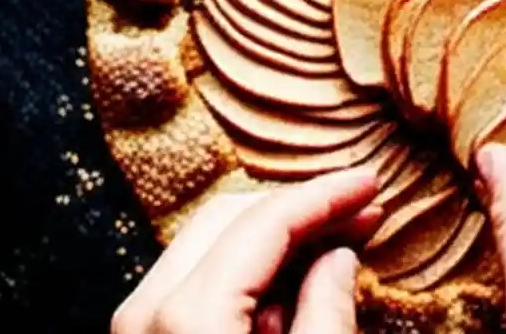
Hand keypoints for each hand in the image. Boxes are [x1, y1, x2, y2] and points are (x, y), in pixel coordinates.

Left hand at [111, 168, 380, 333]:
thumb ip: (327, 315)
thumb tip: (338, 258)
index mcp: (189, 316)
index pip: (265, 222)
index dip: (326, 196)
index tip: (369, 184)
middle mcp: (147, 309)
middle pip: (230, 217)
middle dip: (298, 210)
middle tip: (359, 213)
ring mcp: (136, 325)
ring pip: (210, 245)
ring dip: (274, 244)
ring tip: (334, 256)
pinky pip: (194, 284)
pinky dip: (245, 278)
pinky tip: (289, 299)